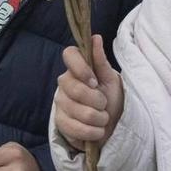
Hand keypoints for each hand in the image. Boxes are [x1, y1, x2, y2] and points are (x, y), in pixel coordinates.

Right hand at [55, 35, 123, 149]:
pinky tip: (97, 131)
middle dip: (97, 101)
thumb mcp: (110, 79)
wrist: (111, 125)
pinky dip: (92, 132)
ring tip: (103, 119)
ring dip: (98, 119)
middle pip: (75, 89)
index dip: (81, 67)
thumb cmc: (111, 98)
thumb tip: (95, 37)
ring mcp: (60, 103)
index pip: (69, 54)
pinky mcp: (60, 123)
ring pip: (78, 111)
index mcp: (77, 68)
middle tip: (104, 104)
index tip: (94, 81)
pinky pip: (75, 128)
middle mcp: (65, 83)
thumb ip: (101, 61)